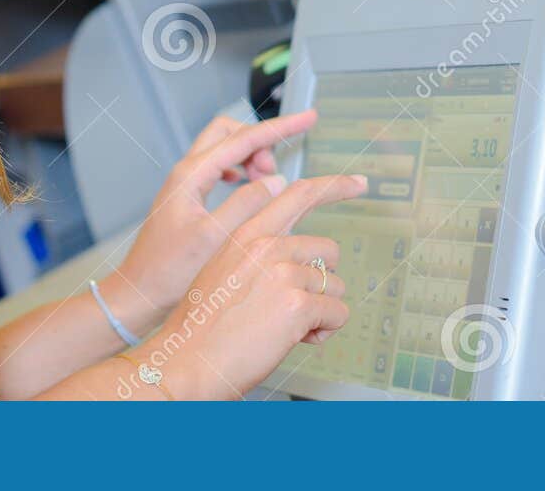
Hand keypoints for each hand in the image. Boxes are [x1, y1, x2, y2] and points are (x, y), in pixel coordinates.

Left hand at [105, 110, 322, 331]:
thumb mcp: (213, 238)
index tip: (308, 118)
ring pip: (225, 150)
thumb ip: (246, 205)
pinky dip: (241, 170)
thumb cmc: (167, 272)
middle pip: (230, 133)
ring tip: (269, 180)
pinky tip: (248, 187)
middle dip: (261, 137)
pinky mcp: (189, 199)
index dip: (281, 128)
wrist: (137, 293)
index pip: (244, 139)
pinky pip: (220, 168)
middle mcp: (186, 173)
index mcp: (191, 176)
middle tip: (283, 159)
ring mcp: (186, 185)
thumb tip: (275, 180)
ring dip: (251, 156)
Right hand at [120, 172, 367, 399]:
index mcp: (247, 235)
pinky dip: (325, 331)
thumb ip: (259, 260)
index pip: (297, 195)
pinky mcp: (296, 304)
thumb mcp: (222, 273)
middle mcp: (267, 247)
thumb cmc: (200, 329)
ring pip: (335, 286)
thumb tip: (297, 267)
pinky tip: (297, 340)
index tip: (360, 182)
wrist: (184, 362)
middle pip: (328, 251)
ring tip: (289, 328)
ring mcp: (282, 273)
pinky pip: (337, 314)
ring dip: (321, 311)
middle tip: (297, 308)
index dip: (334, 186)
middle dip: (320, 283)